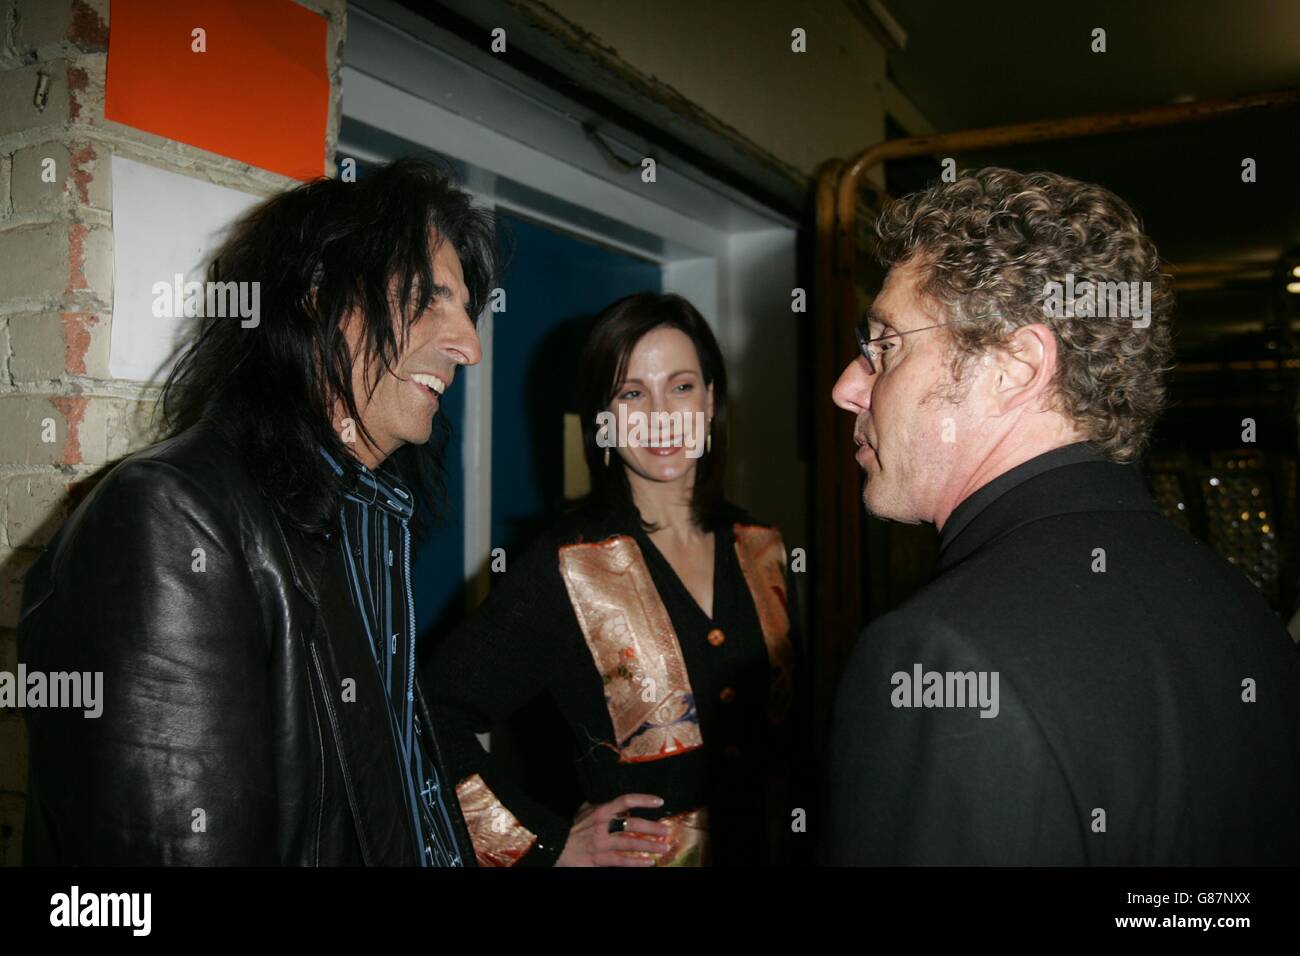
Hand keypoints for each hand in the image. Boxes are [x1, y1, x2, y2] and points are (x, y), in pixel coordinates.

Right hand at [554, 793, 672, 865]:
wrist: (553, 846)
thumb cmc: (570, 828)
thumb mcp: (583, 810)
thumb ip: (600, 806)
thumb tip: (616, 802)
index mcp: (600, 811)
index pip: (625, 801)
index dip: (643, 800)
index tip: (659, 802)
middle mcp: (603, 827)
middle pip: (633, 825)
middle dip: (652, 828)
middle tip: (666, 830)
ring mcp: (601, 844)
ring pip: (630, 844)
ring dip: (649, 846)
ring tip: (664, 847)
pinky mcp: (599, 860)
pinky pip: (621, 862)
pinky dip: (636, 862)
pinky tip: (649, 862)